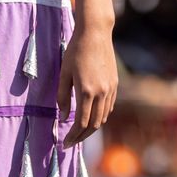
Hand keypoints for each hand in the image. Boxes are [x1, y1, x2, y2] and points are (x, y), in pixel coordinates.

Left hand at [57, 26, 117, 148]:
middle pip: (93, 125)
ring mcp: (110, 89)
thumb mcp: (63, 75)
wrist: (96, 33)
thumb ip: (62, 98)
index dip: (72, 136)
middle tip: (70, 143)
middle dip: (81, 137)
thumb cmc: (75, 52)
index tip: (64, 143)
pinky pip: (108, 107)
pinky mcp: (114, 84)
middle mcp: (101, 93)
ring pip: (102, 118)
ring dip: (90, 129)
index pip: (80, 123)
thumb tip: (63, 118)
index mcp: (86, 91)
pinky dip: (99, 117)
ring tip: (78, 134)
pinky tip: (90, 119)